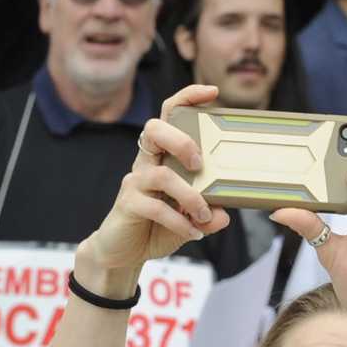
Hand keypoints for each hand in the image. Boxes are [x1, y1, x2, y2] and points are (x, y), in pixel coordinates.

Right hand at [77, 85, 228, 284]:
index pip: (169, 116)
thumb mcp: (189, 221)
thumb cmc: (155, 227)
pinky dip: (179, 221)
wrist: (122, 253)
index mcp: (161, 157)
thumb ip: (207, 216)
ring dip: (190, 195)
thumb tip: (224, 215)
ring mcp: (134, 182)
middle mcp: (145, 163)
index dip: (187, 98)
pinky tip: (193, 233)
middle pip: (154, 130)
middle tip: (199, 163)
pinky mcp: (128, 205)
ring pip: (161, 175)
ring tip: (204, 214)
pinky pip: (155, 207)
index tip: (212, 93)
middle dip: (181, 140)